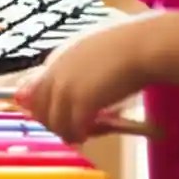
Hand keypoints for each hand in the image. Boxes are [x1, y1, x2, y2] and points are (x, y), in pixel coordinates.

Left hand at [15, 16, 151, 143]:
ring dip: (65, 132)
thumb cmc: (128, 42)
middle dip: (52, 122)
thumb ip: (80, 64)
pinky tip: (87, 135)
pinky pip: (73, 127)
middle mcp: (56, 73)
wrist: (143, 45)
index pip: (35, 89)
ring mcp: (67, 88)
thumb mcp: (93, 48)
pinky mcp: (82, 102)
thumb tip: (77, 83)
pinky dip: (79, 134)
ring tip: (79, 136)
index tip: (54, 115)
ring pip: (54, 121)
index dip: (44, 105)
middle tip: (67, 130)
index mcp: (58, 58)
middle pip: (40, 107)